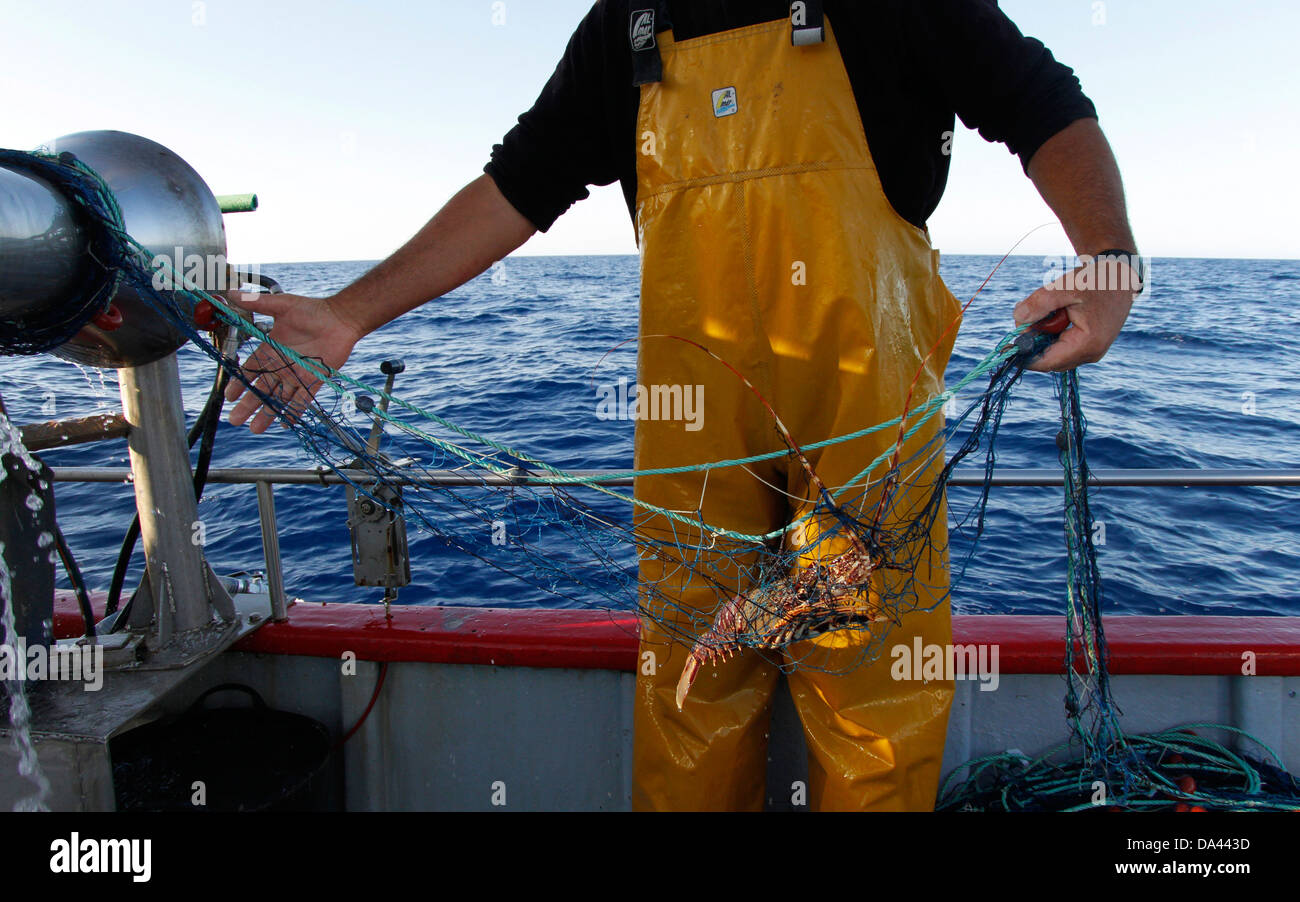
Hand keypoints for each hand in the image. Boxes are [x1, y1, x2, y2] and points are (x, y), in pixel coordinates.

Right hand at [224, 292, 362, 433]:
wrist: (339, 318)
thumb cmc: (312, 310)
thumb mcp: (282, 305)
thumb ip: (258, 302)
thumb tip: (232, 292)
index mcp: (270, 350)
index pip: (250, 370)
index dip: (239, 384)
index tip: (228, 396)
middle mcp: (282, 365)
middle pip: (261, 389)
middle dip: (248, 405)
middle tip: (235, 420)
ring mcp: (297, 374)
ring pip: (279, 398)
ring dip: (268, 413)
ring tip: (255, 429)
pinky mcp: (314, 380)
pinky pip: (302, 400)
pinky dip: (293, 412)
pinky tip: (285, 424)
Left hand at [1013, 258, 1139, 371]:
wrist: (1121, 275)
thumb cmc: (1095, 280)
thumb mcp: (1063, 287)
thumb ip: (1039, 304)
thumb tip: (1017, 321)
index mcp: (1087, 344)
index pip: (1045, 363)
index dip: (1024, 355)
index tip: (1007, 344)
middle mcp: (1091, 354)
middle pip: (1048, 360)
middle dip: (1034, 342)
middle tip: (1031, 316)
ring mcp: (1092, 353)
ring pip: (1054, 355)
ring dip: (1044, 337)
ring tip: (1052, 311)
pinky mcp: (1090, 347)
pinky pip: (1062, 349)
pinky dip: (1053, 335)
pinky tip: (1058, 316)